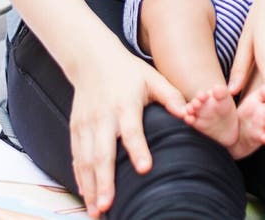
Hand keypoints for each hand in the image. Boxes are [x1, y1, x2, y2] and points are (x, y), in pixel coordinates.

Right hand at [70, 41, 185, 217]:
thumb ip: (170, 96)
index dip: (138, 149)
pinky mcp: (76, 128)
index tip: (145, 168)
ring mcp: (86, 124)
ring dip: (90, 187)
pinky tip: (86, 193)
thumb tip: (188, 114)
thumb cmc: (128, 71)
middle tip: (107, 206)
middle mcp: (103, 116)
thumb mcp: (152, 78)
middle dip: (104, 182)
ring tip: (97, 211)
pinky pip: (77, 156)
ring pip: (86, 160)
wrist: (93, 59)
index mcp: (125, 104)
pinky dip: (80, 176)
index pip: (132, 130)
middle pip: (102, 153)